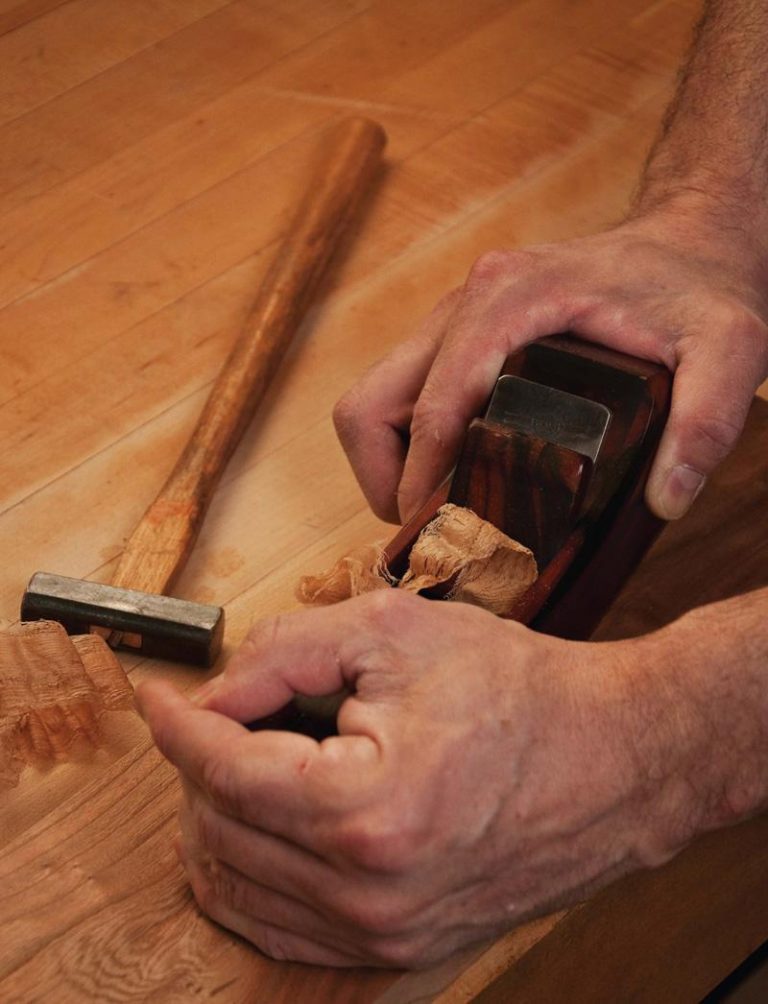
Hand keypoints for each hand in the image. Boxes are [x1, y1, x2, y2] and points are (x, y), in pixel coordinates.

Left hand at [136, 590, 720, 967]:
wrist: (616, 758)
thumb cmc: (522, 692)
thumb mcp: (395, 635)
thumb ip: (285, 654)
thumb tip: (216, 692)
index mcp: (365, 813)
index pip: (223, 771)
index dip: (178, 725)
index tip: (158, 697)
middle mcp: (369, 895)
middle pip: (222, 831)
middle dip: (198, 765)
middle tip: (210, 715)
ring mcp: (386, 935)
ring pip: (241, 891)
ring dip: (216, 822)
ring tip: (231, 764)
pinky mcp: (403, 949)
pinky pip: (285, 934)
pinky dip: (250, 881)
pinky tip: (253, 833)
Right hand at [333, 215, 767, 522]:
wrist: (688, 240)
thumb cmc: (698, 288)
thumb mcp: (728, 350)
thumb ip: (707, 421)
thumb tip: (667, 499)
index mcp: (510, 300)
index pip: (434, 404)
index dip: (423, 481)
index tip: (441, 536)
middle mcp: (466, 302)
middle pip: (371, 401)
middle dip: (385, 480)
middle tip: (431, 531)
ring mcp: (453, 314)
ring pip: (372, 399)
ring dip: (387, 463)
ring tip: (437, 511)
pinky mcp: (456, 330)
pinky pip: (398, 392)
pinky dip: (404, 442)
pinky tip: (451, 474)